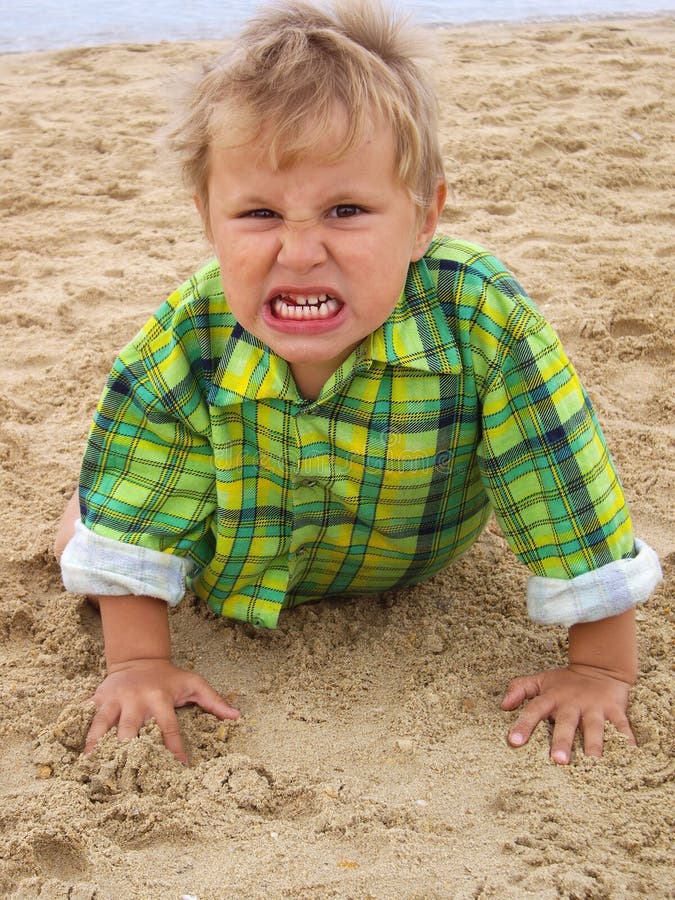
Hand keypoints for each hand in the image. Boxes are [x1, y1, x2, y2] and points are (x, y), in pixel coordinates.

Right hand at [84, 658, 239, 764]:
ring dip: (99, 746)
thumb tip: (237, 717)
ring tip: (94, 767)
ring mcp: (114, 700)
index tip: (179, 771)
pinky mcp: (98, 699)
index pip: (168, 729)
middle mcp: (136, 700)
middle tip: (128, 775)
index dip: (174, 750)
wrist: (139, 659)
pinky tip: (77, 757)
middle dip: (129, 751)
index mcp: (160, 698)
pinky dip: (81, 735)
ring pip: (103, 725)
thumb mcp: (194, 683)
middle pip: (131, 729)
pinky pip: (86, 718)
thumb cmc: (169, 678)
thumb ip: (215, 700)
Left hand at [501, 664, 635, 764]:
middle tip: (557, 761)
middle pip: (566, 723)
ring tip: (593, 765)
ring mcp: (595, 707)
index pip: (534, 710)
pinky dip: (626, 740)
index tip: (513, 742)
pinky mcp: (615, 710)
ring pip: (595, 728)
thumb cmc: (564, 682)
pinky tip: (628, 756)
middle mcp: (572, 703)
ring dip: (594, 745)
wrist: (599, 668)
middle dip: (562, 741)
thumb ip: (519, 689)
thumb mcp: (540, 681)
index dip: (524, 725)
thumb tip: (502, 705)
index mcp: (552, 697)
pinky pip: (622, 726)